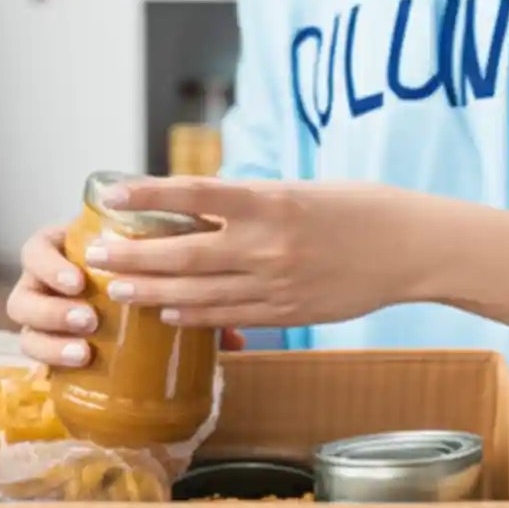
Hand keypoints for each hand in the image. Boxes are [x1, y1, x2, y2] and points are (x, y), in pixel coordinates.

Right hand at [6, 225, 245, 366]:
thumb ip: (186, 279)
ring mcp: (41, 315)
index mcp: (63, 251)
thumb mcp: (159, 266)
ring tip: (85, 349)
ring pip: (23, 327)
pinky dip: (50, 361)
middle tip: (90, 320)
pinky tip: (78, 365)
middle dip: (52, 310)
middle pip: (23, 294)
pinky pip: (33, 355)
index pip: (37, 250)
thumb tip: (237, 338)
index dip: (50, 265)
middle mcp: (44, 283)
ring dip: (50, 337)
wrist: (127, 292)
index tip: (81, 280)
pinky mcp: (45, 343)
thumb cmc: (143, 273)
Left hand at [87, 177, 413, 327]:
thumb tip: (195, 209)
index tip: (111, 194)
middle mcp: (268, 244)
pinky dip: (194, 315)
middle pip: (184, 253)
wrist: (411, 249)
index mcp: (271, 201)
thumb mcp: (300, 191)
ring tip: (118, 291)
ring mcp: (276, 284)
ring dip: (153, 292)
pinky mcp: (287, 312)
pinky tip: (167, 312)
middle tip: (97, 257)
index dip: (149, 195)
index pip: (195, 193)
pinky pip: (230, 316)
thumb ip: (250, 203)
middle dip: (134, 257)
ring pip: (199, 292)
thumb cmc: (357, 209)